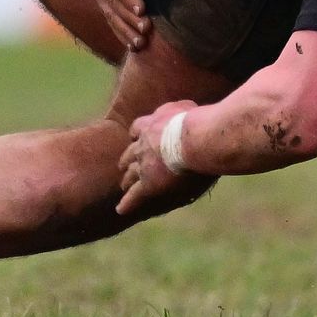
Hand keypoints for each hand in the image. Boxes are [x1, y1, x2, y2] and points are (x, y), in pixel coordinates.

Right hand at [93, 0, 150, 51]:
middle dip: (130, 18)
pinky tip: (135, 47)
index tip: (143, 9)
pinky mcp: (107, 8)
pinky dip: (124, 36)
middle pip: (114, 4)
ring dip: (127, 32)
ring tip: (142, 43)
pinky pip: (113, 25)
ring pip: (113, 18)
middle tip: (147, 29)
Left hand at [117, 99, 201, 214]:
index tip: (137, 138)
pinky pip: (134, 196)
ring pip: (130, 174)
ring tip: (124, 185)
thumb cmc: (195, 122)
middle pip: (129, 153)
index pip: (137, 129)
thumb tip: (184, 110)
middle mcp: (142, 145)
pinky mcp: (148, 184)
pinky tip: (120, 210)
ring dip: (127, 180)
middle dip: (127, 159)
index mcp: (149, 125)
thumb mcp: (185, 106)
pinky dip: (127, 203)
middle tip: (125, 165)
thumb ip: (179, 109)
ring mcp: (143, 166)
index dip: (137, 135)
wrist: (194, 140)